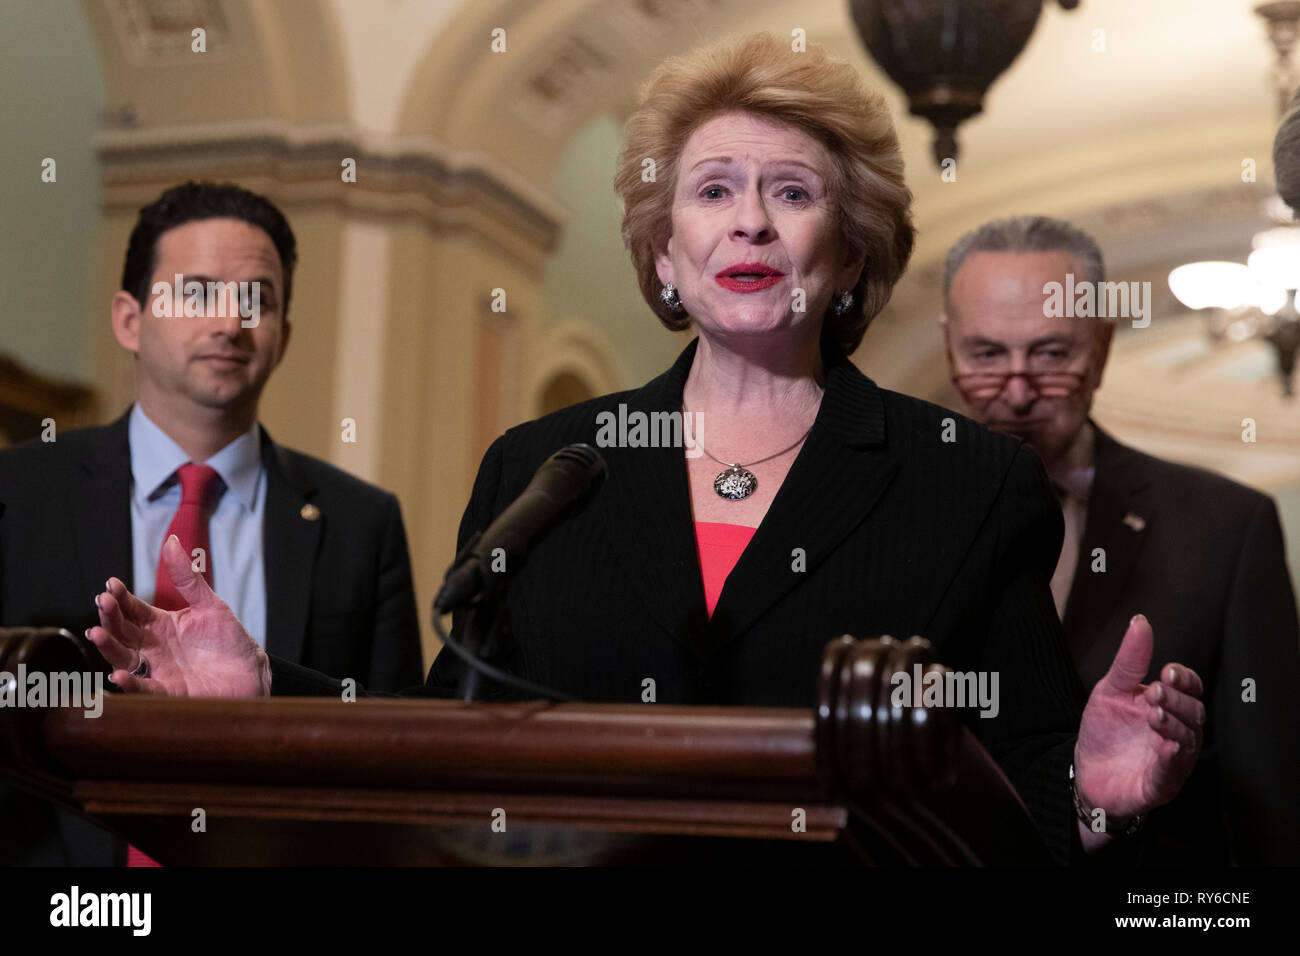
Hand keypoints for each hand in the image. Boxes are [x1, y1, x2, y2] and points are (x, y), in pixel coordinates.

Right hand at [87, 534, 270, 696]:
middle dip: (110, 617)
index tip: (111, 584)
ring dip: (109, 647)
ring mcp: (158, 670)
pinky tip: (119, 675)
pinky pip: (145, 689)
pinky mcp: (169, 692)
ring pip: (124, 658)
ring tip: (97, 633)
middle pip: (123, 632)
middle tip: (103, 601)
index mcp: (161, 625)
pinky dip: (131, 684)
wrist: (252, 673)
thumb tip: (171, 541)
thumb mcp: (209, 604)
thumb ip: (187, 578)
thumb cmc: (231, 640)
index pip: (133, 609)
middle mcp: (154, 647)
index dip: (120, 598)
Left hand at [1075, 614, 1203, 825]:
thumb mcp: (1112, 689)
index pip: (1191, 688)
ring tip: (1154, 714)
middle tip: (1157, 691)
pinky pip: (1173, 772)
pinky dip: (1172, 759)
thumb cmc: (1106, 730)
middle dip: (1177, 700)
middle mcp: (1178, 732)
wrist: (1087, 772)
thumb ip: (1130, 660)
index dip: (1184, 680)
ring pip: (1188, 741)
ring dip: (1174, 725)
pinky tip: (1166, 747)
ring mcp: (1173, 760)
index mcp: (1169, 706)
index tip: (1167, 671)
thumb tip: (1140, 621)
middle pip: (1194, 712)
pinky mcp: (1161, 785)